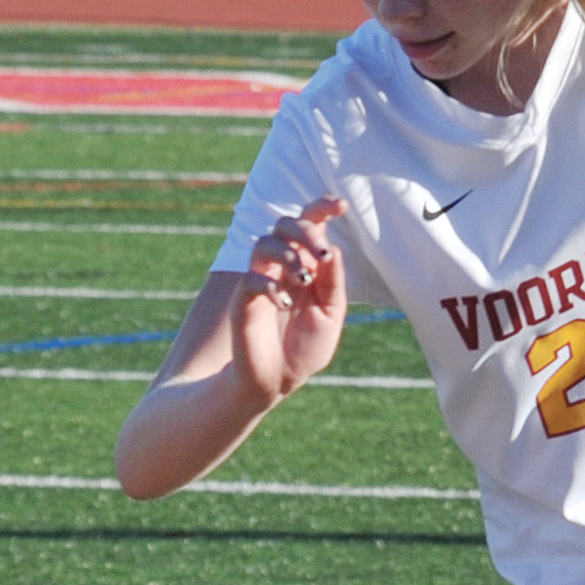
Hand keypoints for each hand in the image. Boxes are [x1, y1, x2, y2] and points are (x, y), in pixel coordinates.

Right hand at [230, 200, 349, 401]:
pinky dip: (270, 286)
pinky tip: (284, 304)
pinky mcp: (244, 299)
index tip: (340, 205)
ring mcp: (261, 278)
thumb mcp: (330, 314)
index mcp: (307, 263)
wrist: (279, 379)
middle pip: (286, 224)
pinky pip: (252, 278)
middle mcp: (282, 265)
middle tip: (322, 255)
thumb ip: (332, 282)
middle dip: (306, 231)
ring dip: (287, 255)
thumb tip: (332, 248)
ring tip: (303, 280)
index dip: (322, 207)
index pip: (310, 223)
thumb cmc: (305, 346)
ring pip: (264, 243)